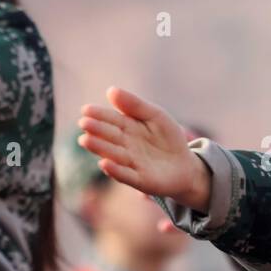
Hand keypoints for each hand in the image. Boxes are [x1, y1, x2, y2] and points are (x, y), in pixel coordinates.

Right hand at [78, 87, 211, 210]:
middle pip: (110, 136)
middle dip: (96, 130)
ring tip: (86, 140)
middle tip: (84, 123)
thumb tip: (110, 90)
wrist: (186, 166)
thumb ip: (135, 105)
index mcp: (128, 128)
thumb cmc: (168, 138)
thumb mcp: (156, 116)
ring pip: (114, 154)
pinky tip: (104, 164)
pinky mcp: (140, 180)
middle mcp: (125, 146)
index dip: (99, 114)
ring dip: (100, 148)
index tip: (86, 110)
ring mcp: (131, 163)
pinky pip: (126, 176)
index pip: (111, 119)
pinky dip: (116, 171)